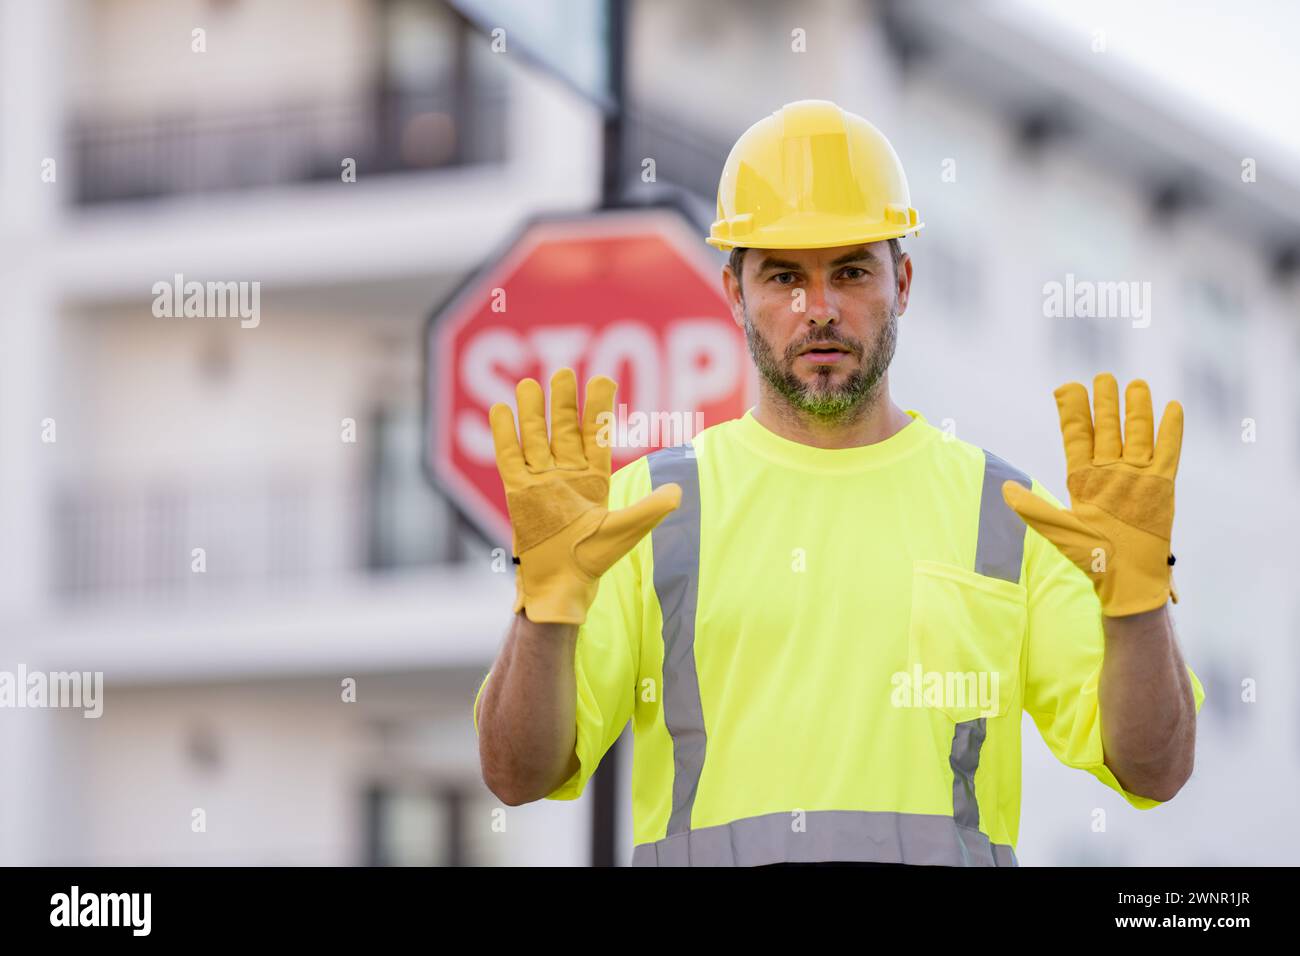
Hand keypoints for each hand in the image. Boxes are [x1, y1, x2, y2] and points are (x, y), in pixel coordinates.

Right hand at [489, 368, 680, 623]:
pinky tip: (501, 409)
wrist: (561, 583)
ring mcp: (540, 481)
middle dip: (563, 402)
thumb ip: (649, 510)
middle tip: (564, 371)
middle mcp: (566, 474)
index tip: (602, 379)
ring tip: (529, 382)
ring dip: (532, 411)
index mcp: (593, 479)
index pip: (595, 435)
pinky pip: (509, 457)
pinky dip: (505, 434)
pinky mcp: (517, 492)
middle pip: (562, 429)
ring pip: (534, 438)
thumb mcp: (625, 531)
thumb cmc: (594, 560)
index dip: (598, 409)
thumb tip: (678, 492)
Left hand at [1001, 373, 1182, 616]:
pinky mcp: (1162, 485)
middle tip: (1103, 376)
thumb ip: (1032, 507)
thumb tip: (1005, 489)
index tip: (1066, 387)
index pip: (1077, 437)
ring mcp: (1136, 476)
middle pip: (1108, 429)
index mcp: (1082, 478)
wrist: (1125, 576)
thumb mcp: (1057, 528)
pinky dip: (1170, 430)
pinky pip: (1167, 452)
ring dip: (1136, 410)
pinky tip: (1172, 408)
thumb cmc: (1089, 557)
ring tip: (1136, 384)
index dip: (1072, 412)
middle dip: (1105, 403)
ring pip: (1137, 434)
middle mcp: (1109, 472)